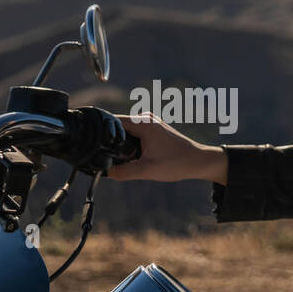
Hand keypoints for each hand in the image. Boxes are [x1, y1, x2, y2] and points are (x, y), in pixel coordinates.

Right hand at [106, 113, 227, 183]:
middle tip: (106, 157)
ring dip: (121, 143)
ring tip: (120, 159)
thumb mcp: (147, 170)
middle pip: (118, 126)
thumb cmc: (177, 163)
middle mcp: (146, 119)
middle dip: (110, 140)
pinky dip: (130, 144)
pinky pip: (134, 134)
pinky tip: (131, 157)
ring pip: (126, 131)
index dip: (101, 133)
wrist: (199, 161)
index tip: (93, 144)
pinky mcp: (154, 130)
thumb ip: (124, 172)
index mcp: (143, 124)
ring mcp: (150, 123)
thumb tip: (105, 173)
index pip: (113, 122)